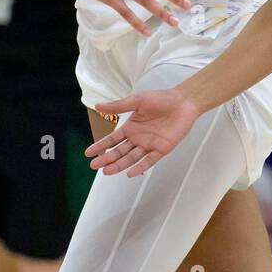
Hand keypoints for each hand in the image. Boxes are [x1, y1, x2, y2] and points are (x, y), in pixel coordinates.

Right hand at [85, 88, 200, 176]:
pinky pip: (149, 161)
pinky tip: (130, 173)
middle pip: (119, 152)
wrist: (182, 102)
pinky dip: (140, 167)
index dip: (100, 146)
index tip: (88, 153)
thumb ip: (118, 106)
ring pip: (131, 158)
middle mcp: (138, 138)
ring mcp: (149, 145)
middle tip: (94, 166)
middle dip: (106, 159)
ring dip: (119, 165)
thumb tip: (98, 106)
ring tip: (106, 171)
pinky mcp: (162, 149)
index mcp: (130, 127)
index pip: (112, 140)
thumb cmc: (161, 99)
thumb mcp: (136, 100)